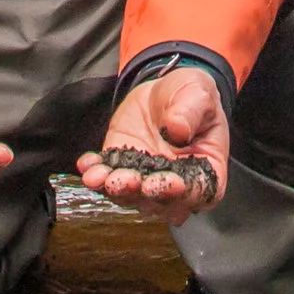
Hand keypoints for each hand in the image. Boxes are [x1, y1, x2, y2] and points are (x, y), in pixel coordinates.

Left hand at [77, 69, 229, 226]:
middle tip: (129, 181)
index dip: (185, 193)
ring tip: (100, 177)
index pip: (198, 193)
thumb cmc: (191, 96)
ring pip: (129, 195)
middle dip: (142, 194)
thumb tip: (177, 129)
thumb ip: (190, 113)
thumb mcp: (198, 95)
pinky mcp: (120, 167)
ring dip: (114, 189)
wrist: (163, 91)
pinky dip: (95, 173)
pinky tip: (87, 164)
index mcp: (205, 172)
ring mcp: (144, 180)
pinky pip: (105, 177)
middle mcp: (175, 185)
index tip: (171, 183)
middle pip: (160, 202)